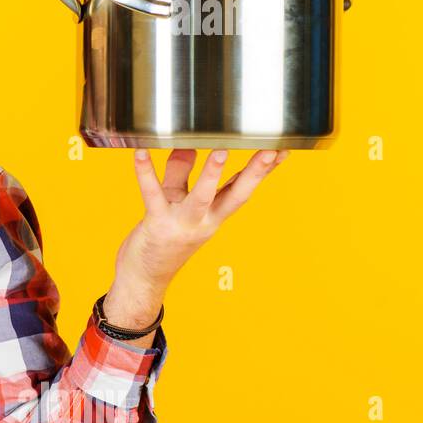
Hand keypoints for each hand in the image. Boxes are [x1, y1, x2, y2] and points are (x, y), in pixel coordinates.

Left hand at [109, 148, 287, 316]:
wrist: (143, 277)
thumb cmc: (160, 237)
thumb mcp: (174, 200)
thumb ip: (180, 173)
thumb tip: (187, 145)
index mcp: (213, 215)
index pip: (242, 189)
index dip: (263, 171)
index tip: (282, 149)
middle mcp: (204, 221)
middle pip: (236, 196)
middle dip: (255, 173)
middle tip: (272, 150)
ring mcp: (181, 224)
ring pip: (201, 198)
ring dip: (211, 175)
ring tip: (222, 151)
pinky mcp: (156, 224)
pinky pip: (152, 195)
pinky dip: (145, 173)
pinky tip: (140, 153)